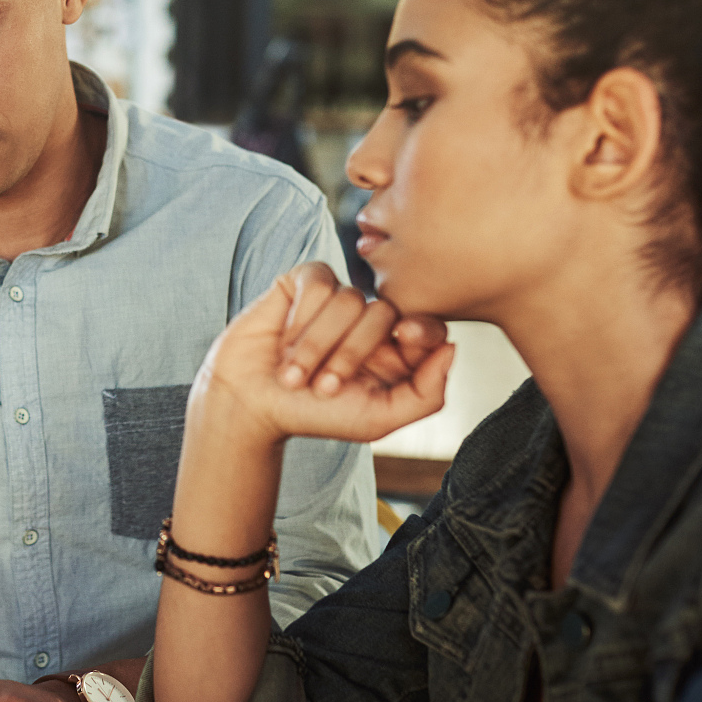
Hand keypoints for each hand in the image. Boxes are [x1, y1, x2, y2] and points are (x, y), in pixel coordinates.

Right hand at [195, 262, 452, 445]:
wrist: (250, 405)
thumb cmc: (313, 415)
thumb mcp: (376, 419)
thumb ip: (425, 395)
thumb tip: (451, 348)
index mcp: (394, 351)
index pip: (426, 325)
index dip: (420, 330)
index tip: (406, 339)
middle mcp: (368, 320)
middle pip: (383, 313)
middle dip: (349, 355)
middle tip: (321, 388)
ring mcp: (336, 298)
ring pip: (348, 299)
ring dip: (316, 344)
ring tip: (292, 374)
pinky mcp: (303, 282)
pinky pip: (318, 282)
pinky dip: (300, 318)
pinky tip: (282, 340)